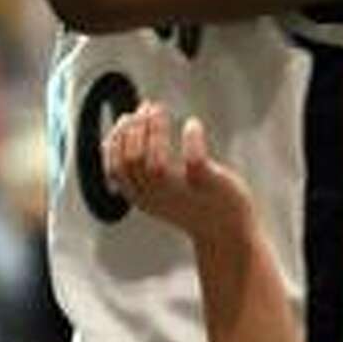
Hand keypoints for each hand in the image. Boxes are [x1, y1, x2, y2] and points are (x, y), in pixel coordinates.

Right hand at [102, 102, 250, 240]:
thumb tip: (115, 137)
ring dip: (155, 131)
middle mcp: (158, 197)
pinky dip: (191, 139)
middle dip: (134, 129)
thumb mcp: (155, 190)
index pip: (115, 169)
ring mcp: (183, 193)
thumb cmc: (192, 203)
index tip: (127, 117)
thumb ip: (137, 170)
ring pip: (156, 164)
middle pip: (131, 162)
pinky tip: (192, 124)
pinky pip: (195, 162)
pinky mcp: (208, 186)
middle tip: (146, 108)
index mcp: (142, 197)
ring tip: (159, 110)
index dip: (116, 139)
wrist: (227, 232)